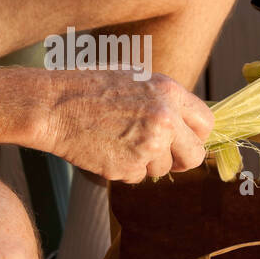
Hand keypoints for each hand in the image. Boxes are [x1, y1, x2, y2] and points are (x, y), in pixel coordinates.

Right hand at [39, 69, 214, 181]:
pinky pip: (136, 178)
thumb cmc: (88, 89)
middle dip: (180, 161)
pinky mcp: (129, 165)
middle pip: (194, 155)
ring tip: (116, 141)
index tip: (184, 142)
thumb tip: (183, 125)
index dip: (195, 137)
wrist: (53, 106)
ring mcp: (148, 144)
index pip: (206, 123)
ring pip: (161, 169)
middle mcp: (165, 118)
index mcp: (169, 91)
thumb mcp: (134, 80)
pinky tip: (104, 149)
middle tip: (162, 158)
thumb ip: (163, 102)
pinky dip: (122, 170)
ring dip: (143, 164)